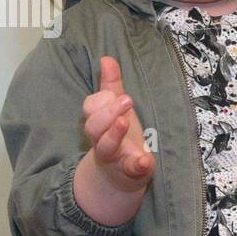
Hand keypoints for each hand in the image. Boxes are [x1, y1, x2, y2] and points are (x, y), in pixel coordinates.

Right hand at [82, 56, 154, 194]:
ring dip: (114, 134)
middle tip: (127, 100)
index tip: (115, 94)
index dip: (100, 101)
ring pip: (106, 147)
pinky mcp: (130, 172)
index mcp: (98, 123)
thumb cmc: (117, 137)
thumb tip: (107, 58)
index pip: (90, 109)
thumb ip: (111, 86)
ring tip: (124, 122)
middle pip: (93, 127)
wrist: (117, 177)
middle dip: (107, 113)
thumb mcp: (115, 110)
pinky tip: (146, 160)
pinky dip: (137, 165)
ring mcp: (114, 157)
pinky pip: (130, 169)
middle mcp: (101, 140)